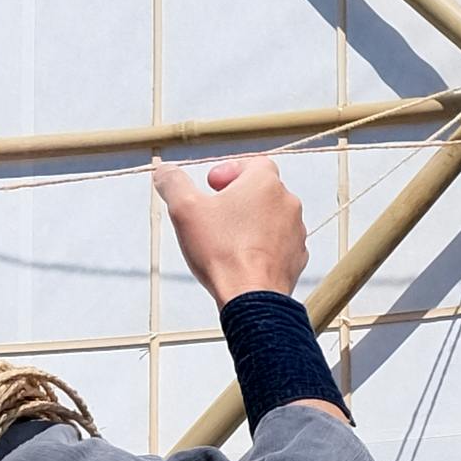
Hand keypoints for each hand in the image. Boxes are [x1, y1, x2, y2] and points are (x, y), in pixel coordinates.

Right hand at [154, 151, 310, 306]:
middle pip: (262, 191)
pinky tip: (241, 259)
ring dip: (251, 223)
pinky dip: (262, 246)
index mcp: (265, 182)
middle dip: (238, 198)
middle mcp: (288, 202)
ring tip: (226, 239)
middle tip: (214, 212)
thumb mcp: (185, 209)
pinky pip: (278, 244)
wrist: (252, 297)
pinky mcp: (296, 257)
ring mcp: (296, 231)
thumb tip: (164, 170)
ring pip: (271, 218)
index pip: (252, 163)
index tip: (211, 185)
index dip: (229, 170)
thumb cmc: (221, 252)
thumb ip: (173, 183)